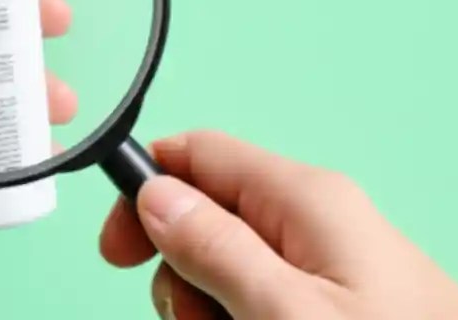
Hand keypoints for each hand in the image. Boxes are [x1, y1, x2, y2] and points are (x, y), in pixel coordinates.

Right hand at [99, 131, 457, 318]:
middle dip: (183, 278)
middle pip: (208, 221)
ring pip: (230, 274)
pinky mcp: (339, 307)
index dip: (146, 191)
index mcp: (305, 199)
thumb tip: (156, 193)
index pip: (199, 154)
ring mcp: (329, 268)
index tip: (118, 253)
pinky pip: (264, 305)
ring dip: (213, 314)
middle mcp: (316, 223)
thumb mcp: (286, 311)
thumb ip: (216, 248)